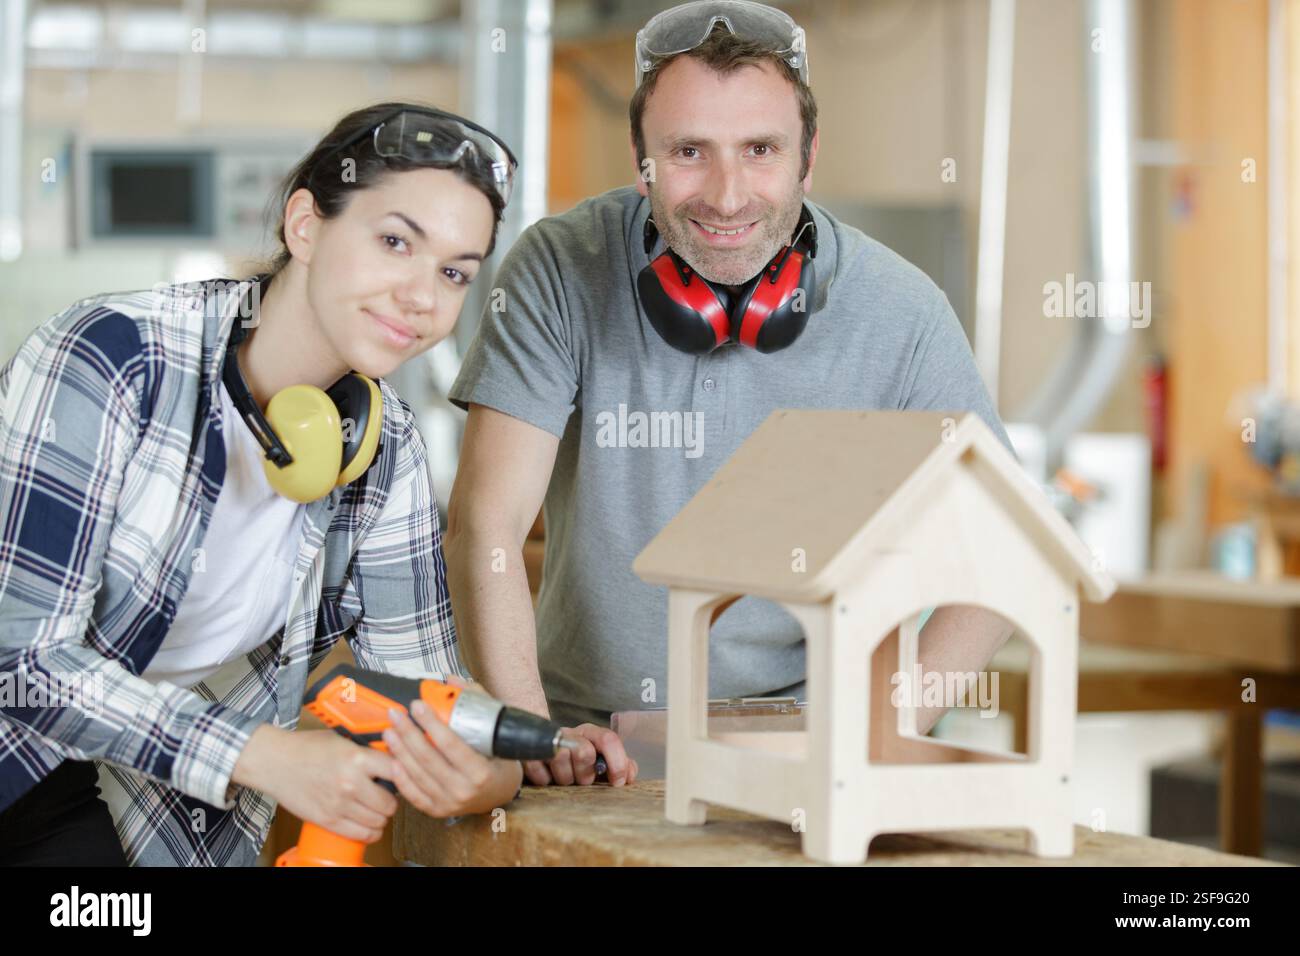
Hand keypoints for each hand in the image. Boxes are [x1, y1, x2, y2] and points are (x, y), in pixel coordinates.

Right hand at [233, 725, 398, 843]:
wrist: (275, 762)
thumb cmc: (307, 748)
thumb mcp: (343, 740)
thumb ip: (367, 750)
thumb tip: (393, 753)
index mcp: (357, 758)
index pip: (398, 771)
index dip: (403, 774)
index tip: (402, 776)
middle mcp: (351, 783)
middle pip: (391, 803)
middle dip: (393, 800)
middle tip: (388, 796)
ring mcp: (340, 805)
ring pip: (379, 821)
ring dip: (382, 817)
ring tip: (378, 810)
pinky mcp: (328, 820)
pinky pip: (361, 834)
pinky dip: (371, 833)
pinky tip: (371, 826)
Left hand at [382, 691, 522, 817]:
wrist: (501, 794)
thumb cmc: (499, 760)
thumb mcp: (496, 732)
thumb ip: (475, 702)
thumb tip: (451, 680)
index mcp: (481, 772)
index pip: (450, 744)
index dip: (431, 724)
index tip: (417, 705)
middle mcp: (464, 790)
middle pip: (428, 759)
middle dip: (408, 734)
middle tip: (396, 714)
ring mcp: (448, 804)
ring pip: (417, 776)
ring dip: (400, 752)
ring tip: (389, 731)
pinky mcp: (437, 810)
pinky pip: (413, 794)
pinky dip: (400, 777)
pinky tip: (393, 758)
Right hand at [523, 723, 638, 786]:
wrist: (542, 752)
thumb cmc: (576, 762)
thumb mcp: (600, 762)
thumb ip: (621, 765)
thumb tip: (629, 776)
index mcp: (591, 733)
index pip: (608, 740)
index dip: (617, 762)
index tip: (618, 782)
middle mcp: (571, 734)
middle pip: (584, 752)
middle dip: (585, 774)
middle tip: (582, 780)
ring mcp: (548, 741)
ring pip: (560, 760)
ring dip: (565, 779)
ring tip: (564, 780)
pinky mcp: (529, 753)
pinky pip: (539, 771)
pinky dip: (545, 781)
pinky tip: (548, 780)